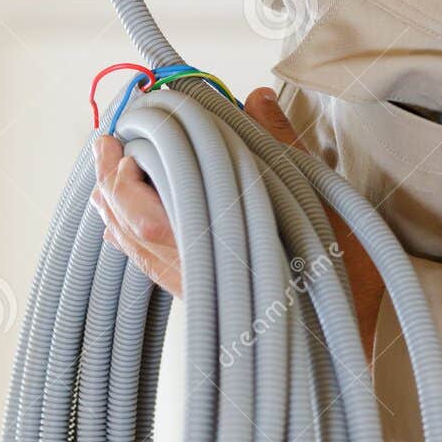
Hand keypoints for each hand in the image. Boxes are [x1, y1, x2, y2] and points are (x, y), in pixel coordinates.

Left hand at [90, 87, 386, 359]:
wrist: (335, 342)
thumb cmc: (334, 279)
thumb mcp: (317, 200)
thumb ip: (280, 144)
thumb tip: (255, 98)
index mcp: (218, 248)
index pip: (151, 209)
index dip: (129, 171)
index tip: (125, 134)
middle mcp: (193, 272)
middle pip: (131, 224)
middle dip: (113, 180)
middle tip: (106, 141)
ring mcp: (188, 287)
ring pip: (132, 244)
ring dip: (115, 204)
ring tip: (107, 168)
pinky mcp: (191, 296)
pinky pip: (143, 263)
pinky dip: (126, 233)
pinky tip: (121, 217)